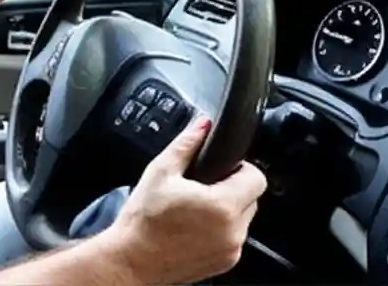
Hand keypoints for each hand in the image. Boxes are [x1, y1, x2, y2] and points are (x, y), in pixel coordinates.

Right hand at [102, 116, 266, 283]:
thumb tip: (203, 125)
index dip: (240, 167)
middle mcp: (233, 231)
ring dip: (228, 210)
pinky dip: (221, 230)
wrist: (131, 261)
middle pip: (252, 198)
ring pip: (244, 219)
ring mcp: (231, 250)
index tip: (220, 169)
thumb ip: (186, 144)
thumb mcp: (161, 172)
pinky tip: (194, 227)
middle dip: (232, 188)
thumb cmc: (143, 222)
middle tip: (202, 188)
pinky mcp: (225, 262)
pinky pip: (234, 238)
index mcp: (222, 205)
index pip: (256, 177)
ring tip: (195, 209)